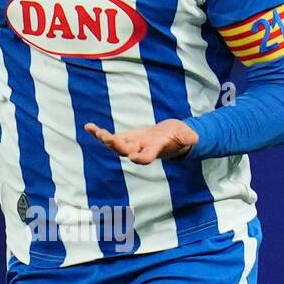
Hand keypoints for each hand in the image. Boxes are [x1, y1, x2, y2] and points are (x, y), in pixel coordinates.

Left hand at [84, 118, 198, 164]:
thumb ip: (188, 137)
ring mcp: (131, 144)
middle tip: (107, 138)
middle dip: (116, 145)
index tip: (134, 156)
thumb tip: (195, 139)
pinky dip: (100, 132)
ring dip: (104, 138)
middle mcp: (140, 149)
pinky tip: (88, 126)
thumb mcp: (185, 135)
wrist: (170, 137)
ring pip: (115, 144)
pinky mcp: (125, 138)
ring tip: (93, 129)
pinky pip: (110, 136)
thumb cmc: (180, 136)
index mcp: (155, 150)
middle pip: (126, 150)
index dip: (141, 157)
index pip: (147, 157)